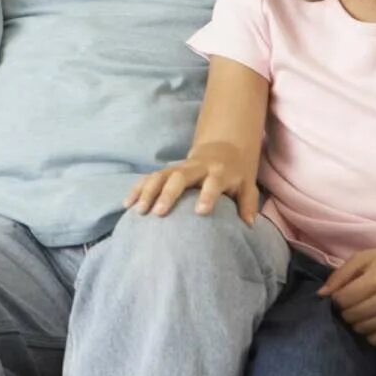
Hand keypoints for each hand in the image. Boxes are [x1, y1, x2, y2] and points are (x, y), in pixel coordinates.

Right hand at [125, 149, 259, 219]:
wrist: (221, 150)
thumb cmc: (235, 175)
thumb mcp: (247, 187)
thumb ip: (248, 205)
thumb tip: (248, 226)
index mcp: (218, 172)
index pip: (212, 183)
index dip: (207, 195)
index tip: (200, 212)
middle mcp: (196, 168)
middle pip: (179, 177)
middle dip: (168, 194)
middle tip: (158, 213)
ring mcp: (178, 168)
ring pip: (160, 175)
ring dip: (148, 191)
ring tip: (139, 211)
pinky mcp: (166, 170)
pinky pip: (148, 177)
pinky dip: (137, 189)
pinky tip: (127, 204)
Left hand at [320, 246, 375, 345]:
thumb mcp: (362, 258)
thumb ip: (339, 275)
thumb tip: (321, 294)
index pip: (343, 300)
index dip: (337, 297)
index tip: (342, 292)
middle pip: (350, 316)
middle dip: (345, 310)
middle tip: (352, 301)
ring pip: (360, 329)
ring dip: (355, 321)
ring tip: (362, 308)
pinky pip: (375, 340)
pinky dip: (368, 332)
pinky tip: (371, 318)